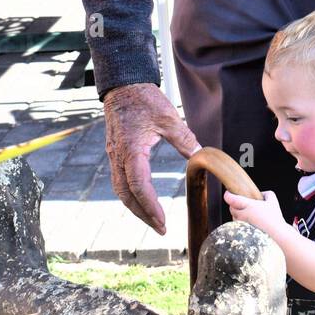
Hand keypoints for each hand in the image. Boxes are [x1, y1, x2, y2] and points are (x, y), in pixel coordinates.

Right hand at [103, 82, 200, 235]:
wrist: (123, 86)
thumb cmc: (145, 99)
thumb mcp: (168, 117)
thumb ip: (184, 138)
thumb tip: (200, 156)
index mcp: (132, 150)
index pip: (139, 186)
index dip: (150, 206)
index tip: (162, 221)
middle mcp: (119, 157)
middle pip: (126, 195)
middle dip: (142, 214)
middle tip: (160, 229)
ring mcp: (114, 156)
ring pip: (120, 190)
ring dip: (135, 207)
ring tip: (152, 220)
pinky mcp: (115, 153)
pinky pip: (119, 180)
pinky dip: (130, 195)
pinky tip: (142, 199)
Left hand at [223, 189, 286, 236]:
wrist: (276, 235)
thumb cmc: (274, 219)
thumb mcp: (273, 202)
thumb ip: (267, 195)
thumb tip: (261, 194)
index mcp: (248, 206)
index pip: (231, 199)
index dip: (228, 195)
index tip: (228, 193)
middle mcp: (242, 215)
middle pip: (231, 208)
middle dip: (234, 205)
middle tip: (241, 203)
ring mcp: (241, 225)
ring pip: (234, 217)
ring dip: (237, 214)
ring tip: (247, 214)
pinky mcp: (242, 233)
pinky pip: (237, 226)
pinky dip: (240, 223)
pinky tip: (249, 223)